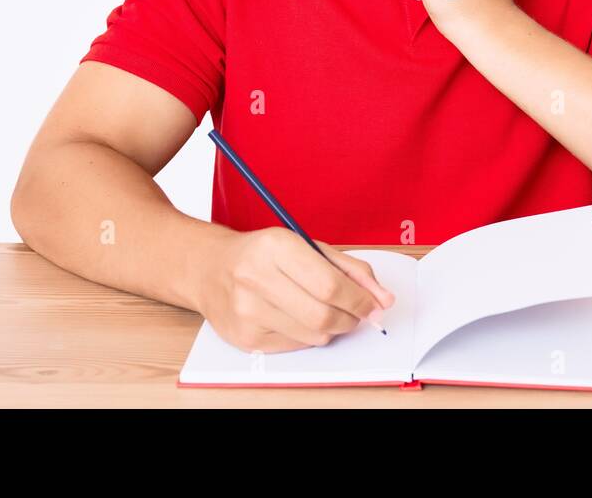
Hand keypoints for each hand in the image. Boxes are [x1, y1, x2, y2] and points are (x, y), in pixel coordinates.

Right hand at [193, 226, 395, 353]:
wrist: (209, 269)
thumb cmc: (262, 254)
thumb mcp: (305, 246)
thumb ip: (349, 269)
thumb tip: (382, 299)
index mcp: (276, 246)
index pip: (330, 284)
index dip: (360, 300)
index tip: (373, 305)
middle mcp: (256, 278)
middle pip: (323, 315)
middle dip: (351, 318)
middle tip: (356, 313)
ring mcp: (247, 311)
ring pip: (313, 335)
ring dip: (332, 328)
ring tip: (325, 311)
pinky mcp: (245, 338)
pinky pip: (296, 345)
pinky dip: (308, 335)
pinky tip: (297, 317)